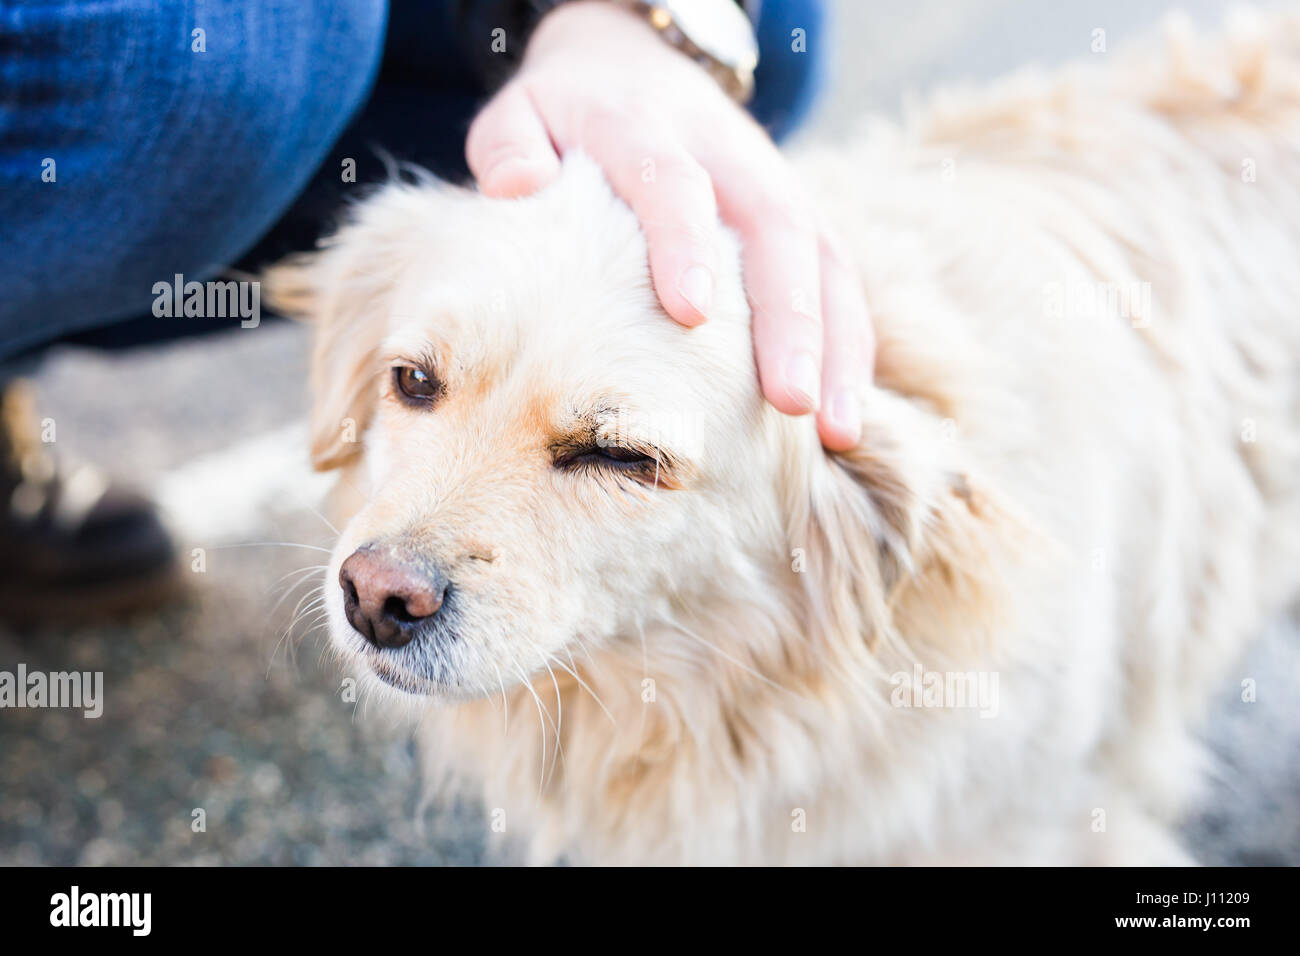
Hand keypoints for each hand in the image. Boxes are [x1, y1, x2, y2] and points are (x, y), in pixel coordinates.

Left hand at [465, 1, 872, 448]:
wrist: (632, 63)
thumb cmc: (566, 117)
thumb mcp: (521, 113)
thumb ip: (509, 147)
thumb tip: (519, 188)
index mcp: (645, 125)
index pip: (672, 179)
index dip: (685, 240)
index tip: (689, 310)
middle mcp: (725, 152)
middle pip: (775, 226)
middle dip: (789, 316)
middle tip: (789, 399)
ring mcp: (772, 182)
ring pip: (823, 258)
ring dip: (835, 345)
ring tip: (835, 429)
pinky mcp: (800, 213)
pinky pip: (839, 278)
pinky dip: (849, 345)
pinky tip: (844, 414)